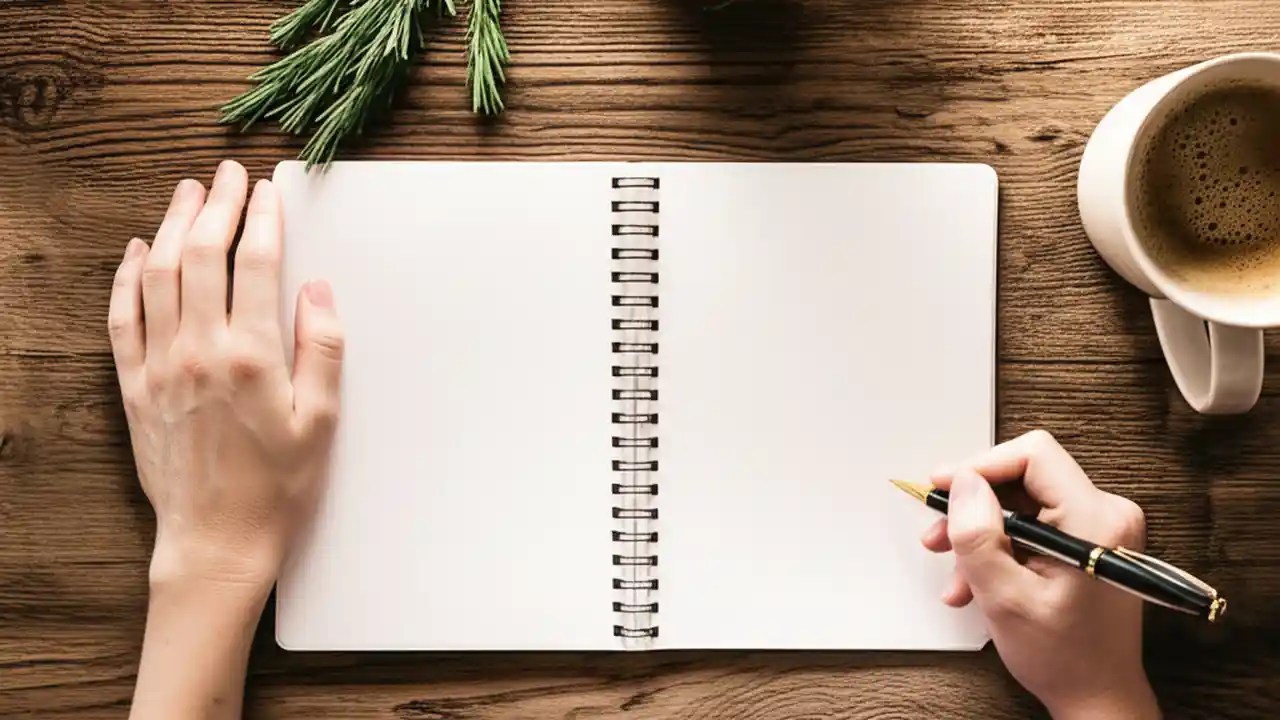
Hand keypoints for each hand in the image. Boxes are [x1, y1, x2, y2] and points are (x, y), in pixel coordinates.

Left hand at [109, 161, 342, 718]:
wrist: (216, 540)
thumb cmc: (276, 486)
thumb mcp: (321, 421)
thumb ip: (321, 350)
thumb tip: (317, 290)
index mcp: (250, 356)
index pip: (255, 265)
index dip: (263, 219)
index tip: (269, 191)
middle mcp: (198, 351)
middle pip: (202, 256)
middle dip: (216, 206)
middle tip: (227, 175)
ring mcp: (159, 367)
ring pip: (158, 276)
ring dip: (172, 227)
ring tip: (187, 195)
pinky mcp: (134, 388)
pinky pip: (122, 318)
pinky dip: (127, 278)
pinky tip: (137, 252)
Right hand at [922, 431, 1158, 719]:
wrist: (1098, 695)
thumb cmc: (1065, 657)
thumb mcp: (1005, 597)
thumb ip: (978, 535)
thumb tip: (962, 482)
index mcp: (1096, 521)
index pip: (1033, 455)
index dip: (981, 466)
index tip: (944, 487)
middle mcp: (1108, 514)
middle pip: (1023, 478)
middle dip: (974, 508)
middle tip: (938, 534)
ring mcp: (1102, 526)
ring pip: (1023, 503)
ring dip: (982, 533)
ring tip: (958, 573)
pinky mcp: (1092, 539)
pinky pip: (1035, 523)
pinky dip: (1002, 546)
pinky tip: (978, 580)